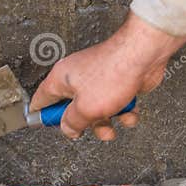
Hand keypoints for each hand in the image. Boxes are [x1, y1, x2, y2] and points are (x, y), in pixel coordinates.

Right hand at [29, 12, 185, 139]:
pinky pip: (115, 105)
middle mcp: (76, 78)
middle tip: (88, 127)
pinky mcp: (116, 83)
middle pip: (71, 110)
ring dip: (106, 123)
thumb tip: (68, 129)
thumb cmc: (114, 72)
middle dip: (83, 124)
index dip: (41, 115)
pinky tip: (129, 111)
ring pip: (95, 111)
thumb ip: (72, 123)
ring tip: (113, 126)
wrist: (144, 56)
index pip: (41, 100)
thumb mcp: (86, 109)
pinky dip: (123, 112)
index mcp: (61, 79)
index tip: (44, 126)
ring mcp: (97, 80)